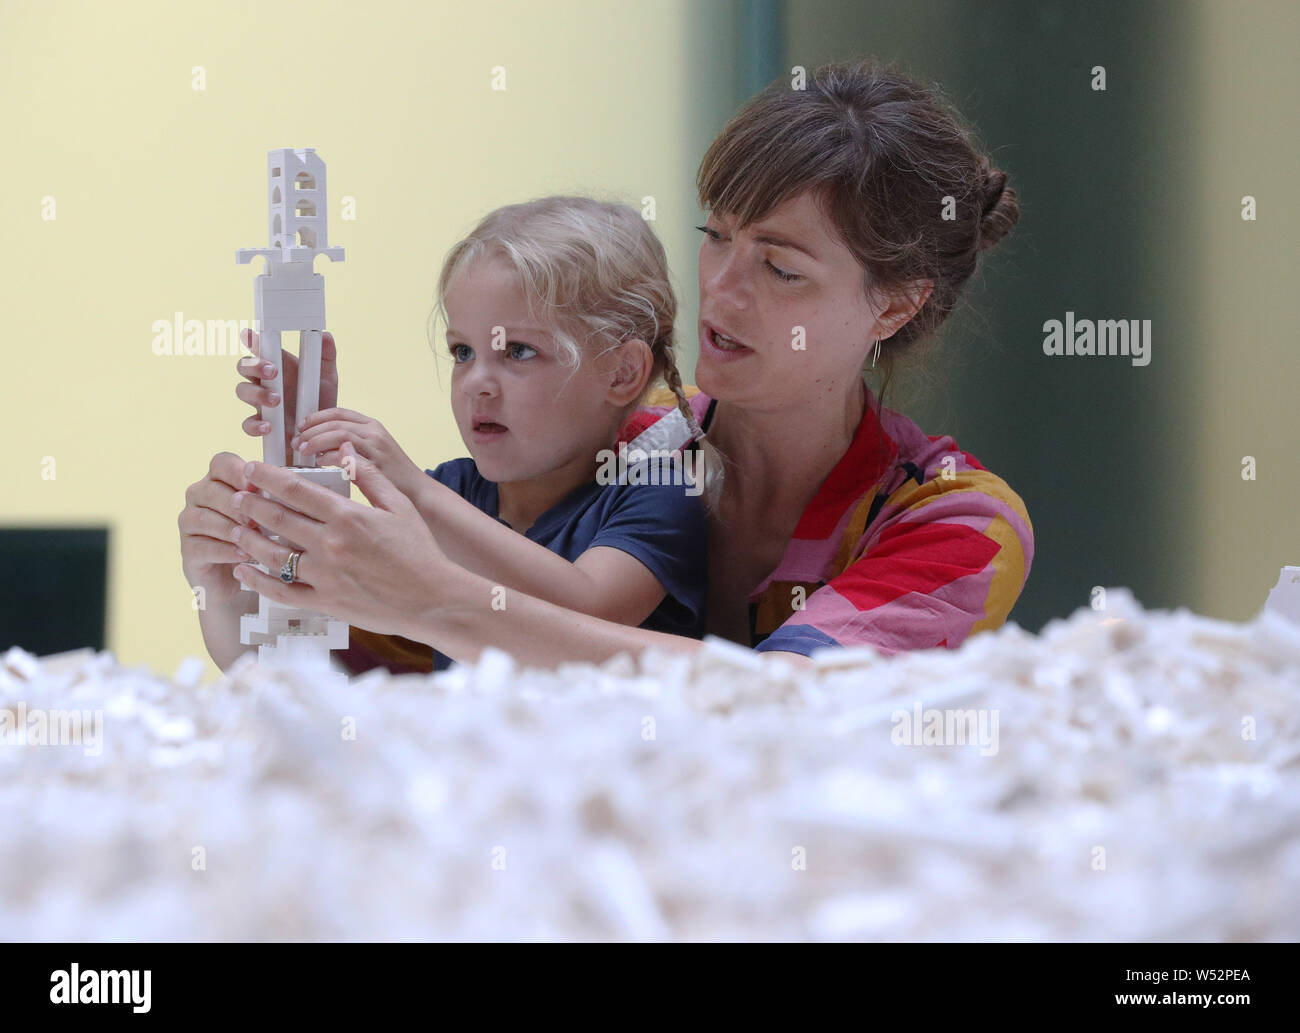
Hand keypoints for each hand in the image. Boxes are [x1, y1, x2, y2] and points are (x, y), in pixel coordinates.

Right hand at [178, 452, 256, 607]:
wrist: (241, 578)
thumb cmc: (257, 539)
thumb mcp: (269, 516)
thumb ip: (271, 500)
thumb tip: (290, 492)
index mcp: (218, 480)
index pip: (222, 463)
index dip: (239, 472)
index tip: (258, 487)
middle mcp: (198, 496)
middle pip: (211, 490)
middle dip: (238, 505)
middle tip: (259, 519)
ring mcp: (189, 522)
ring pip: (204, 518)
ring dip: (231, 527)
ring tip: (254, 537)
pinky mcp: (187, 550)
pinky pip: (202, 545)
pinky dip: (225, 550)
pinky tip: (244, 554)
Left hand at [228, 442, 449, 640]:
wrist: (432, 599)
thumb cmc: (420, 551)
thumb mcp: (400, 506)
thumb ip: (369, 477)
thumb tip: (346, 450)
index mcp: (348, 516)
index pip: (296, 490)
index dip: (267, 476)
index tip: (251, 468)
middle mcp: (330, 544)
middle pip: (277, 518)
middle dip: (250, 504)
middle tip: (235, 495)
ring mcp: (325, 575)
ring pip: (272, 554)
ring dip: (248, 539)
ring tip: (234, 528)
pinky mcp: (324, 601)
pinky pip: (281, 590)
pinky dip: (257, 580)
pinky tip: (243, 570)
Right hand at [236, 328, 338, 465]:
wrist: (324, 431)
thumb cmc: (321, 398)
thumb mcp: (328, 376)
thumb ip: (326, 356)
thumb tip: (325, 335)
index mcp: (276, 365)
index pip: (259, 348)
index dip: (251, 340)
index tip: (251, 335)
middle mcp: (264, 381)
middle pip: (244, 366)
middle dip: (254, 366)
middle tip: (273, 371)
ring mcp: (260, 403)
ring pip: (243, 391)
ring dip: (257, 393)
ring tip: (277, 400)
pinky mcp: (262, 425)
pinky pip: (248, 424)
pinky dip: (255, 425)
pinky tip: (269, 427)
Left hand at [290, 407, 425, 501]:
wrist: (419, 493)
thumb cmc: (393, 477)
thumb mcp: (372, 452)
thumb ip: (350, 445)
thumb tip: (319, 445)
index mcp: (372, 426)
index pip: (339, 412)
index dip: (316, 417)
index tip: (301, 426)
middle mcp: (374, 432)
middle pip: (335, 421)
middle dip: (311, 430)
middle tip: (297, 442)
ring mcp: (376, 446)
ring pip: (338, 433)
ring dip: (316, 441)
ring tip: (303, 451)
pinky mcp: (376, 462)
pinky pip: (346, 454)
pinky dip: (329, 456)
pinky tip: (320, 463)